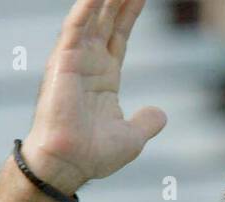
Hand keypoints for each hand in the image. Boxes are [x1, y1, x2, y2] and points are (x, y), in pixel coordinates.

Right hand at [21, 0, 166, 193]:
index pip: (120, 35)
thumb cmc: (94, 154)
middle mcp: (89, 63)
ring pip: (91, 17)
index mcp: (104, 77)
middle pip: (107, 20)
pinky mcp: (63, 62)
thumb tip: (161, 114)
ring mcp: (75, 60)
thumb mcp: (132, 137)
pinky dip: (85, 9)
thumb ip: (147, 122)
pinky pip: (75, 29)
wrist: (70, 163)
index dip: (129, 14)